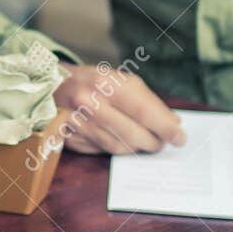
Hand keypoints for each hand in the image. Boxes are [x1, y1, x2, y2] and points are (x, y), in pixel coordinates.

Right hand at [53, 64, 186, 154]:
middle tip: (162, 144)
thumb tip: (173, 123)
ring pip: (117, 146)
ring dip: (136, 148)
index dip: (164, 126)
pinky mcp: (68, 138)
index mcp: (104, 82)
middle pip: (131, 133)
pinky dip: (116, 149)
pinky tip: (121, 142)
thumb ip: (147, 100)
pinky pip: (101, 151)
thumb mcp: (120, 80)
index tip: (180, 137)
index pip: (141, 110)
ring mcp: (75, 122)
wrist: (52, 86)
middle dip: (152, 142)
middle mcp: (87, 102)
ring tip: (145, 143)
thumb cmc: (94, 83)